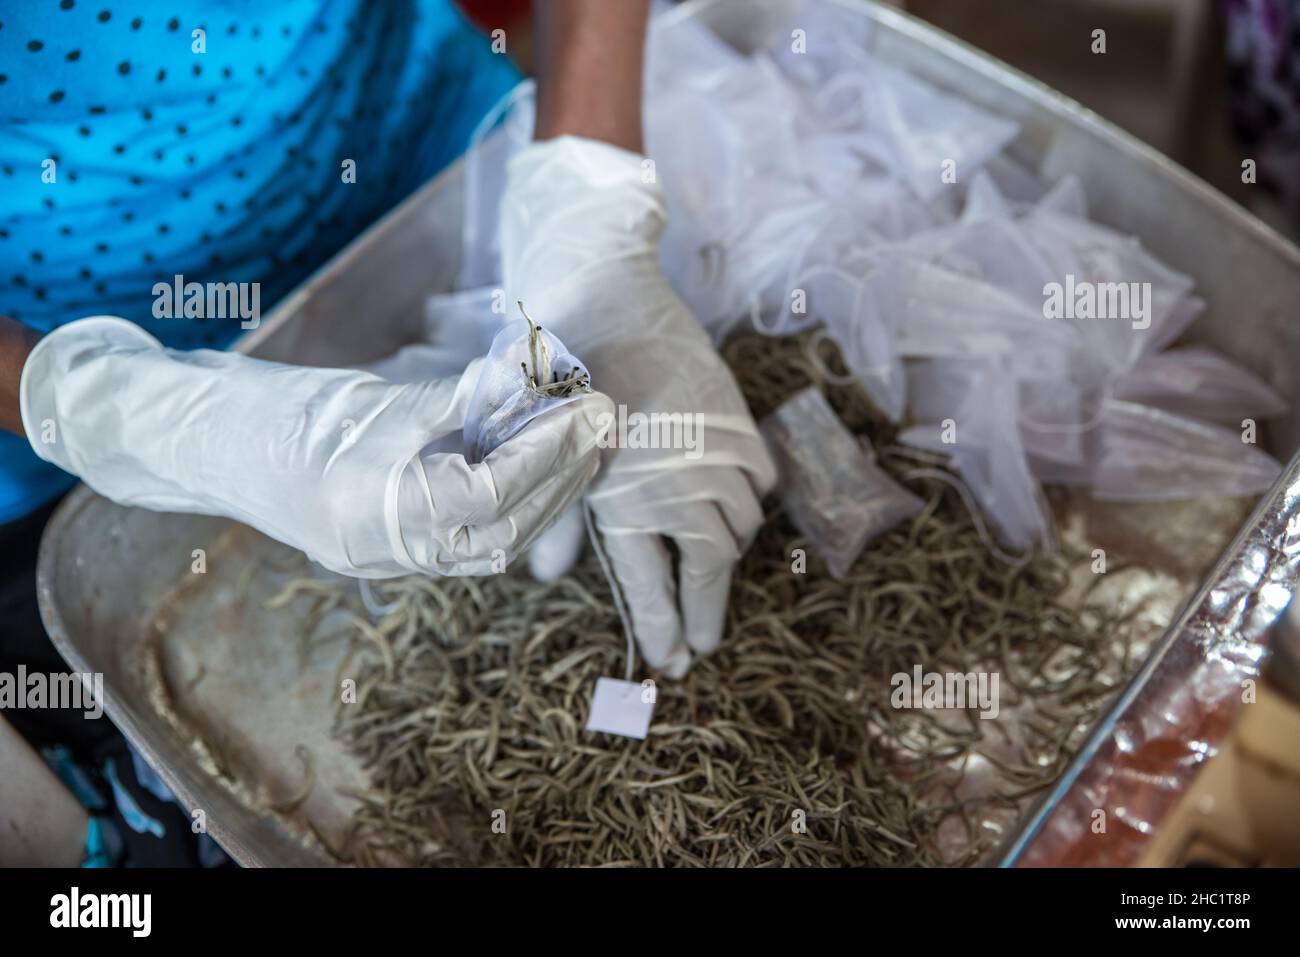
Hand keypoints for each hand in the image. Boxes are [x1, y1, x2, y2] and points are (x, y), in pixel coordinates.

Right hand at [20, 316, 612, 577]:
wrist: (202, 441)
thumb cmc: (273, 409)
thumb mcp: (371, 396)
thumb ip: (455, 397)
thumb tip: (531, 376)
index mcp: (374, 512)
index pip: (490, 493)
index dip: (547, 450)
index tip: (586, 408)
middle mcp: (387, 551)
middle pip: (505, 530)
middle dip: (563, 478)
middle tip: (602, 426)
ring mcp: (389, 559)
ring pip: (495, 544)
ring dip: (547, 495)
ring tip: (582, 445)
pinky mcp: (391, 551)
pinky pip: (470, 541)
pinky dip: (511, 504)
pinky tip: (535, 466)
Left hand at [501, 136, 775, 676]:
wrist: (606, 293)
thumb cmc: (557, 369)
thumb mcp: (542, 448)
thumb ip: (551, 516)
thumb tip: (546, 576)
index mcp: (623, 493)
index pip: (653, 583)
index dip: (665, 626)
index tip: (673, 661)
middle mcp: (678, 479)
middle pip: (711, 564)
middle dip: (706, 612)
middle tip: (700, 646)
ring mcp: (715, 449)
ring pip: (743, 524)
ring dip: (727, 558)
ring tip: (711, 580)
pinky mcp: (736, 419)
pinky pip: (762, 477)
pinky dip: (752, 501)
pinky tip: (734, 511)